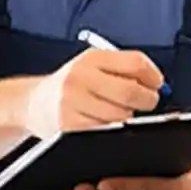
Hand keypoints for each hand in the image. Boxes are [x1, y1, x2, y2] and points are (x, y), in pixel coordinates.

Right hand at [24, 48, 162, 136]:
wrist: (33, 102)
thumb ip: (122, 69)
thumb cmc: (70, 85)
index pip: (134, 62)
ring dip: (128, 117)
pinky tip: (107, 124)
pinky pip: (105, 131)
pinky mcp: (68, 125)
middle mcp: (80, 77)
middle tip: (148, 102)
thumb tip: (156, 83)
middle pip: (130, 90)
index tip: (157, 83)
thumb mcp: (92, 66)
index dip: (153, 74)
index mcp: (91, 58)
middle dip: (147, 99)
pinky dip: (113, 130)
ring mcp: (73, 102)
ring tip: (119, 112)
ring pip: (120, 115)